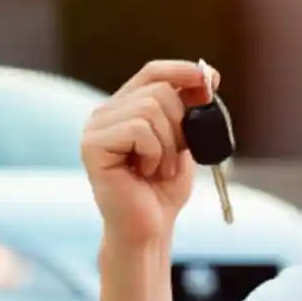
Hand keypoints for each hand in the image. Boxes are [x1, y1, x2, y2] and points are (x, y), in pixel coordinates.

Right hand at [81, 59, 219, 244]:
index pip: (152, 72)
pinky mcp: (92, 145)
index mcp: (124, 109)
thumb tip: (208, 75)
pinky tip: (145, 173)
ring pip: (150, 108)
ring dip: (167, 145)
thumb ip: (191, 109)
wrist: (149, 230)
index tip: (209, 79)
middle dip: (179, 125)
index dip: (181, 71)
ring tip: (158, 170)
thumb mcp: (185, 141)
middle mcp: (105, 113)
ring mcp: (95, 128)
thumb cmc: (163, 190)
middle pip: (158, 90)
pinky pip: (138, 129)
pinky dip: (154, 153)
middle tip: (172, 157)